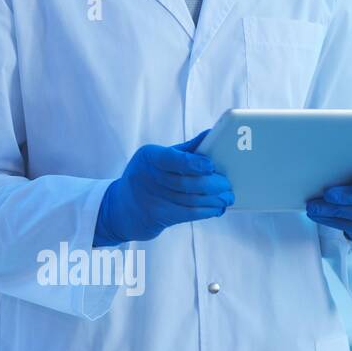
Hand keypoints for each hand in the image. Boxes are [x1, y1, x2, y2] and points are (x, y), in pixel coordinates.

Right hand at [94, 131, 234, 246]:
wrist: (124, 206)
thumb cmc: (147, 174)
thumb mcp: (157, 158)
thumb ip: (184, 150)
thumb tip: (212, 135)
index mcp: (149, 157)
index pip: (172, 159)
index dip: (194, 163)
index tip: (211, 166)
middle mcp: (148, 177)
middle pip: (186, 182)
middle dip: (212, 184)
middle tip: (227, 184)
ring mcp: (153, 198)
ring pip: (191, 200)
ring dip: (214, 200)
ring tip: (227, 197)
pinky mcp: (160, 216)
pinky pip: (189, 213)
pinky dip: (207, 211)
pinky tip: (217, 208)